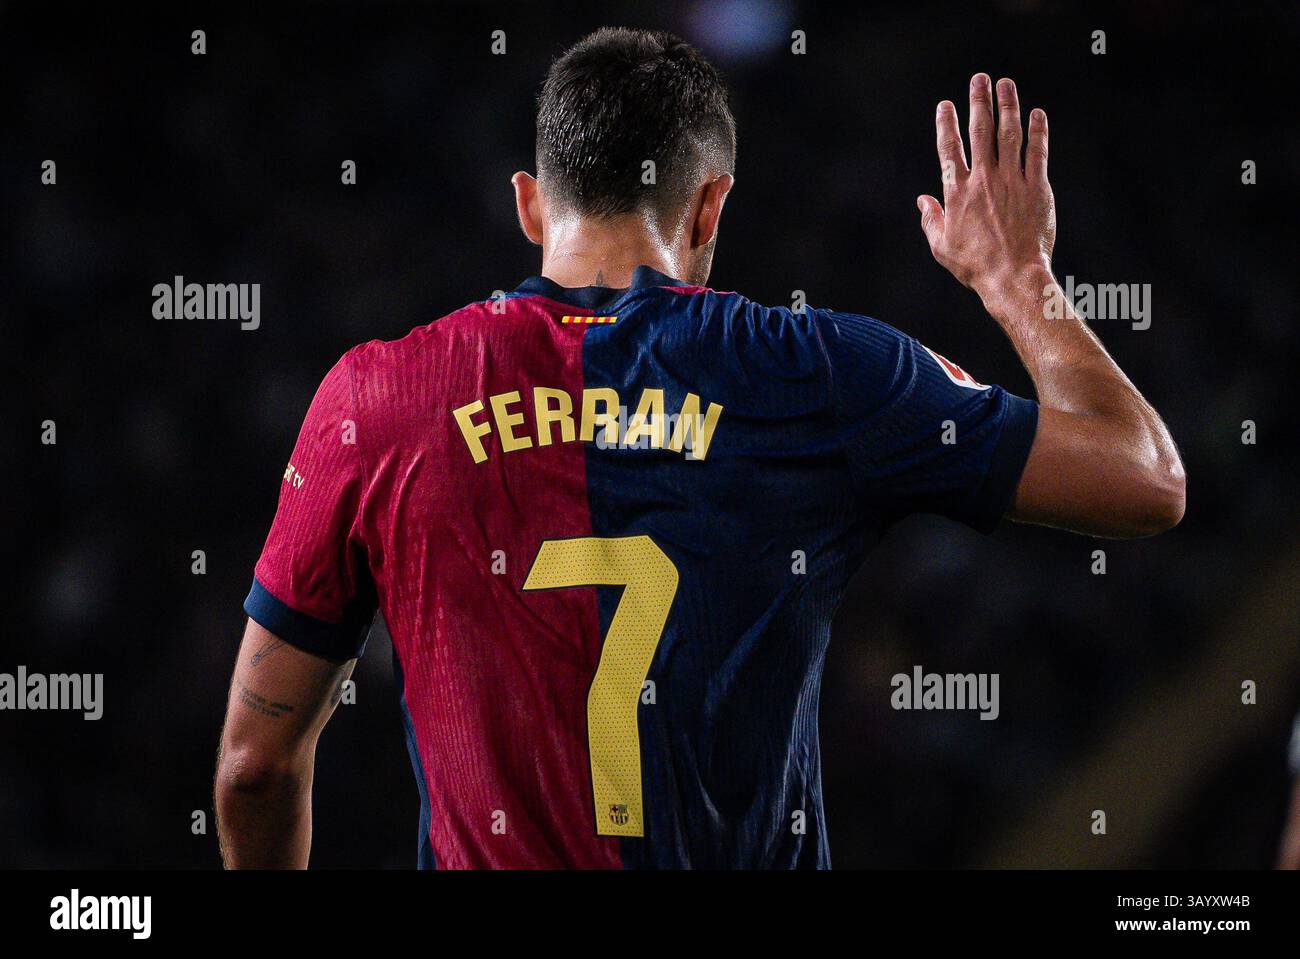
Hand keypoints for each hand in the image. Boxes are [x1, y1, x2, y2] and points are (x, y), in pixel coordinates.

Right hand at [917, 74, 1055, 301]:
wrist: (1012, 276)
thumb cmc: (975, 265)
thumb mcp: (941, 247)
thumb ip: (931, 220)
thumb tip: (923, 201)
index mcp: (958, 193)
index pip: (949, 149)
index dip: (946, 124)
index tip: (945, 105)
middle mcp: (983, 180)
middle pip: (980, 131)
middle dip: (978, 101)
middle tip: (979, 79)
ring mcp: (1012, 181)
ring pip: (1009, 134)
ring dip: (1007, 106)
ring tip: (1005, 84)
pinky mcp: (1037, 187)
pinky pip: (1037, 152)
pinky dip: (1037, 130)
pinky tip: (1036, 113)